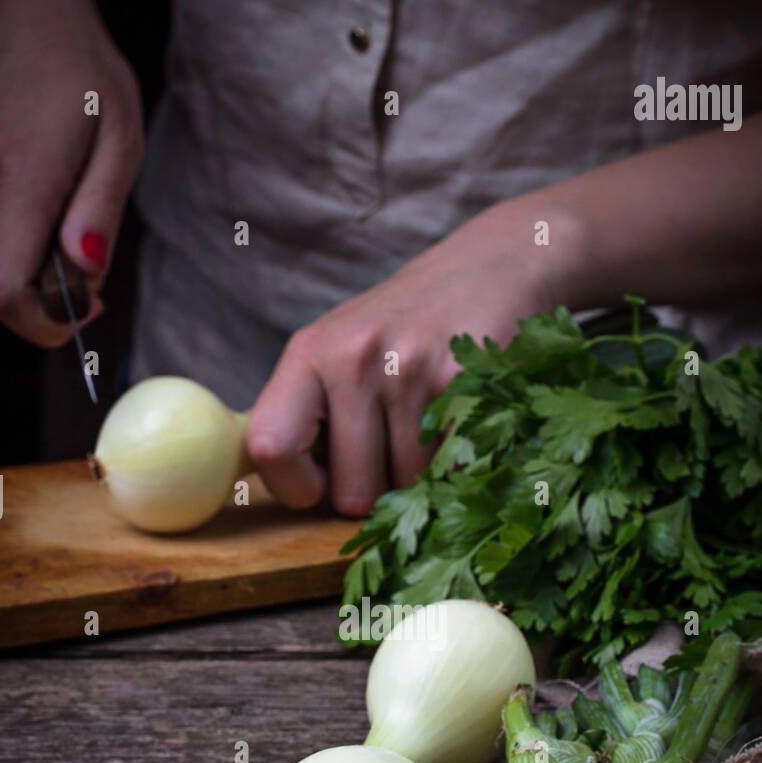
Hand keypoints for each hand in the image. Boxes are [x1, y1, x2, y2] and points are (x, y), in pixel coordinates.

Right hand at [0, 0, 143, 344]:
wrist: (15, 4)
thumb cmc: (80, 66)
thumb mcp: (120, 136)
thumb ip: (101, 209)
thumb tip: (88, 272)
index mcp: (18, 183)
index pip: (3, 294)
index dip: (40, 325)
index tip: (80, 311)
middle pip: (5, 283)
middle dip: (51, 286)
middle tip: (88, 242)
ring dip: (37, 251)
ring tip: (67, 193)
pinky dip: (18, 226)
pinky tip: (42, 181)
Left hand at [246, 198, 579, 514]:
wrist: (491, 269)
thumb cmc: (404, 331)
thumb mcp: (338, 354)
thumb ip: (307, 417)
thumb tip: (295, 492)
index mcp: (309, 353)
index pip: (270, 447)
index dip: (296, 486)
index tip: (321, 480)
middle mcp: (354, 358)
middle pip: (351, 493)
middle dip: (375, 492)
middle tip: (392, 450)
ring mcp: (412, 372)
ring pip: (406, 490)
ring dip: (421, 480)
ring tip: (430, 430)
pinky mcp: (467, 386)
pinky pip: (450, 475)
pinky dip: (457, 470)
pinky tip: (458, 432)